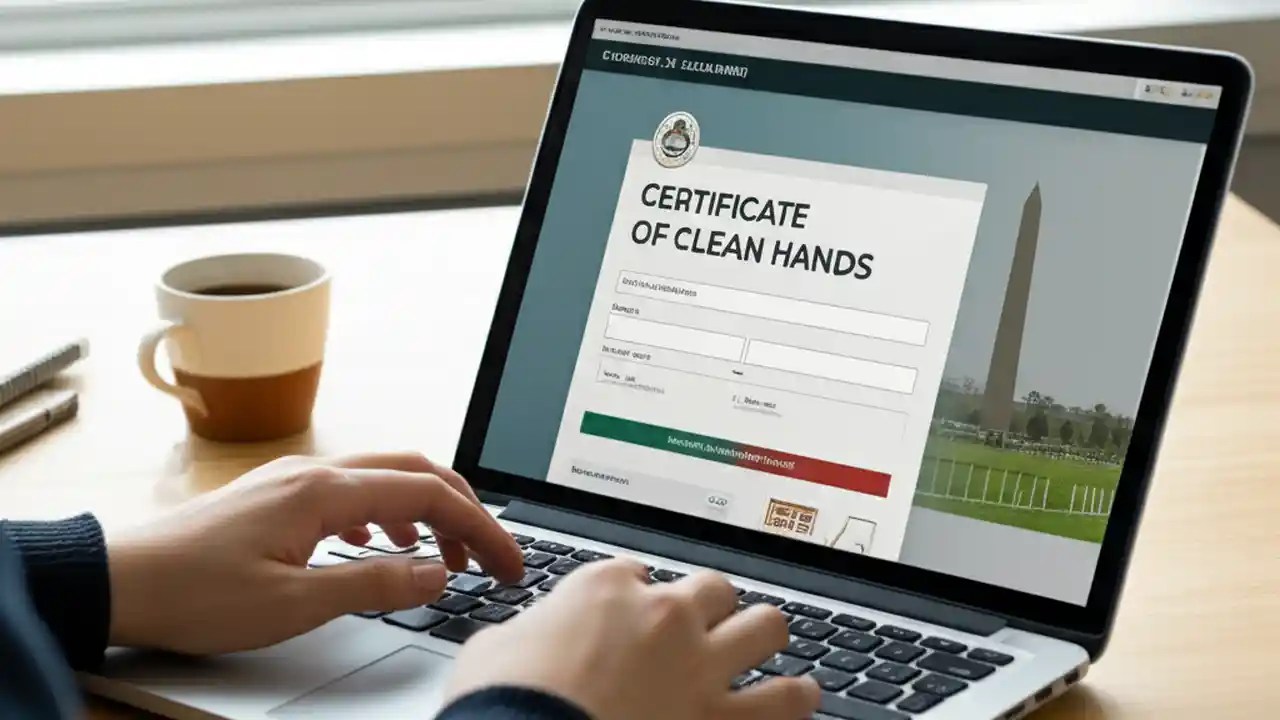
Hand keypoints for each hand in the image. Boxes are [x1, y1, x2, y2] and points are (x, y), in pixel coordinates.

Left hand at [106, 452, 523, 653]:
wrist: (119, 579)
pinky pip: (351, 489)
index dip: (480, 529)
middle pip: (416, 471)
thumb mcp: (294, 604)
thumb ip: (374, 585)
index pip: (430, 495)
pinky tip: (380, 542)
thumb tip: (435, 574)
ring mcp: (293, 479)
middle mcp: (314, 472)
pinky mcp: (277, 495)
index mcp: (325, 491)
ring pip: (385, 476)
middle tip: (492, 556)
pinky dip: (386, 511)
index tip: (508, 563)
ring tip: (444, 555)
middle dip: (464, 511)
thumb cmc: (195, 594)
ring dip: (427, 509)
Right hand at [447, 559, 820, 719]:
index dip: (633, 595)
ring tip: (763, 648)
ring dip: (763, 637)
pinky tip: (799, 697)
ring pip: (766, 626)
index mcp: (605, 588)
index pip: (635, 572)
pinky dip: (796, 698)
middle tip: (700, 629)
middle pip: (711, 588)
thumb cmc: (502, 703)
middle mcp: (663, 615)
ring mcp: (701, 664)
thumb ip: (528, 632)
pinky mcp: (724, 717)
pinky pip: (786, 699)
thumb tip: (527, 640)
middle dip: (708, 607)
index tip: (630, 614)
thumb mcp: (492, 650)